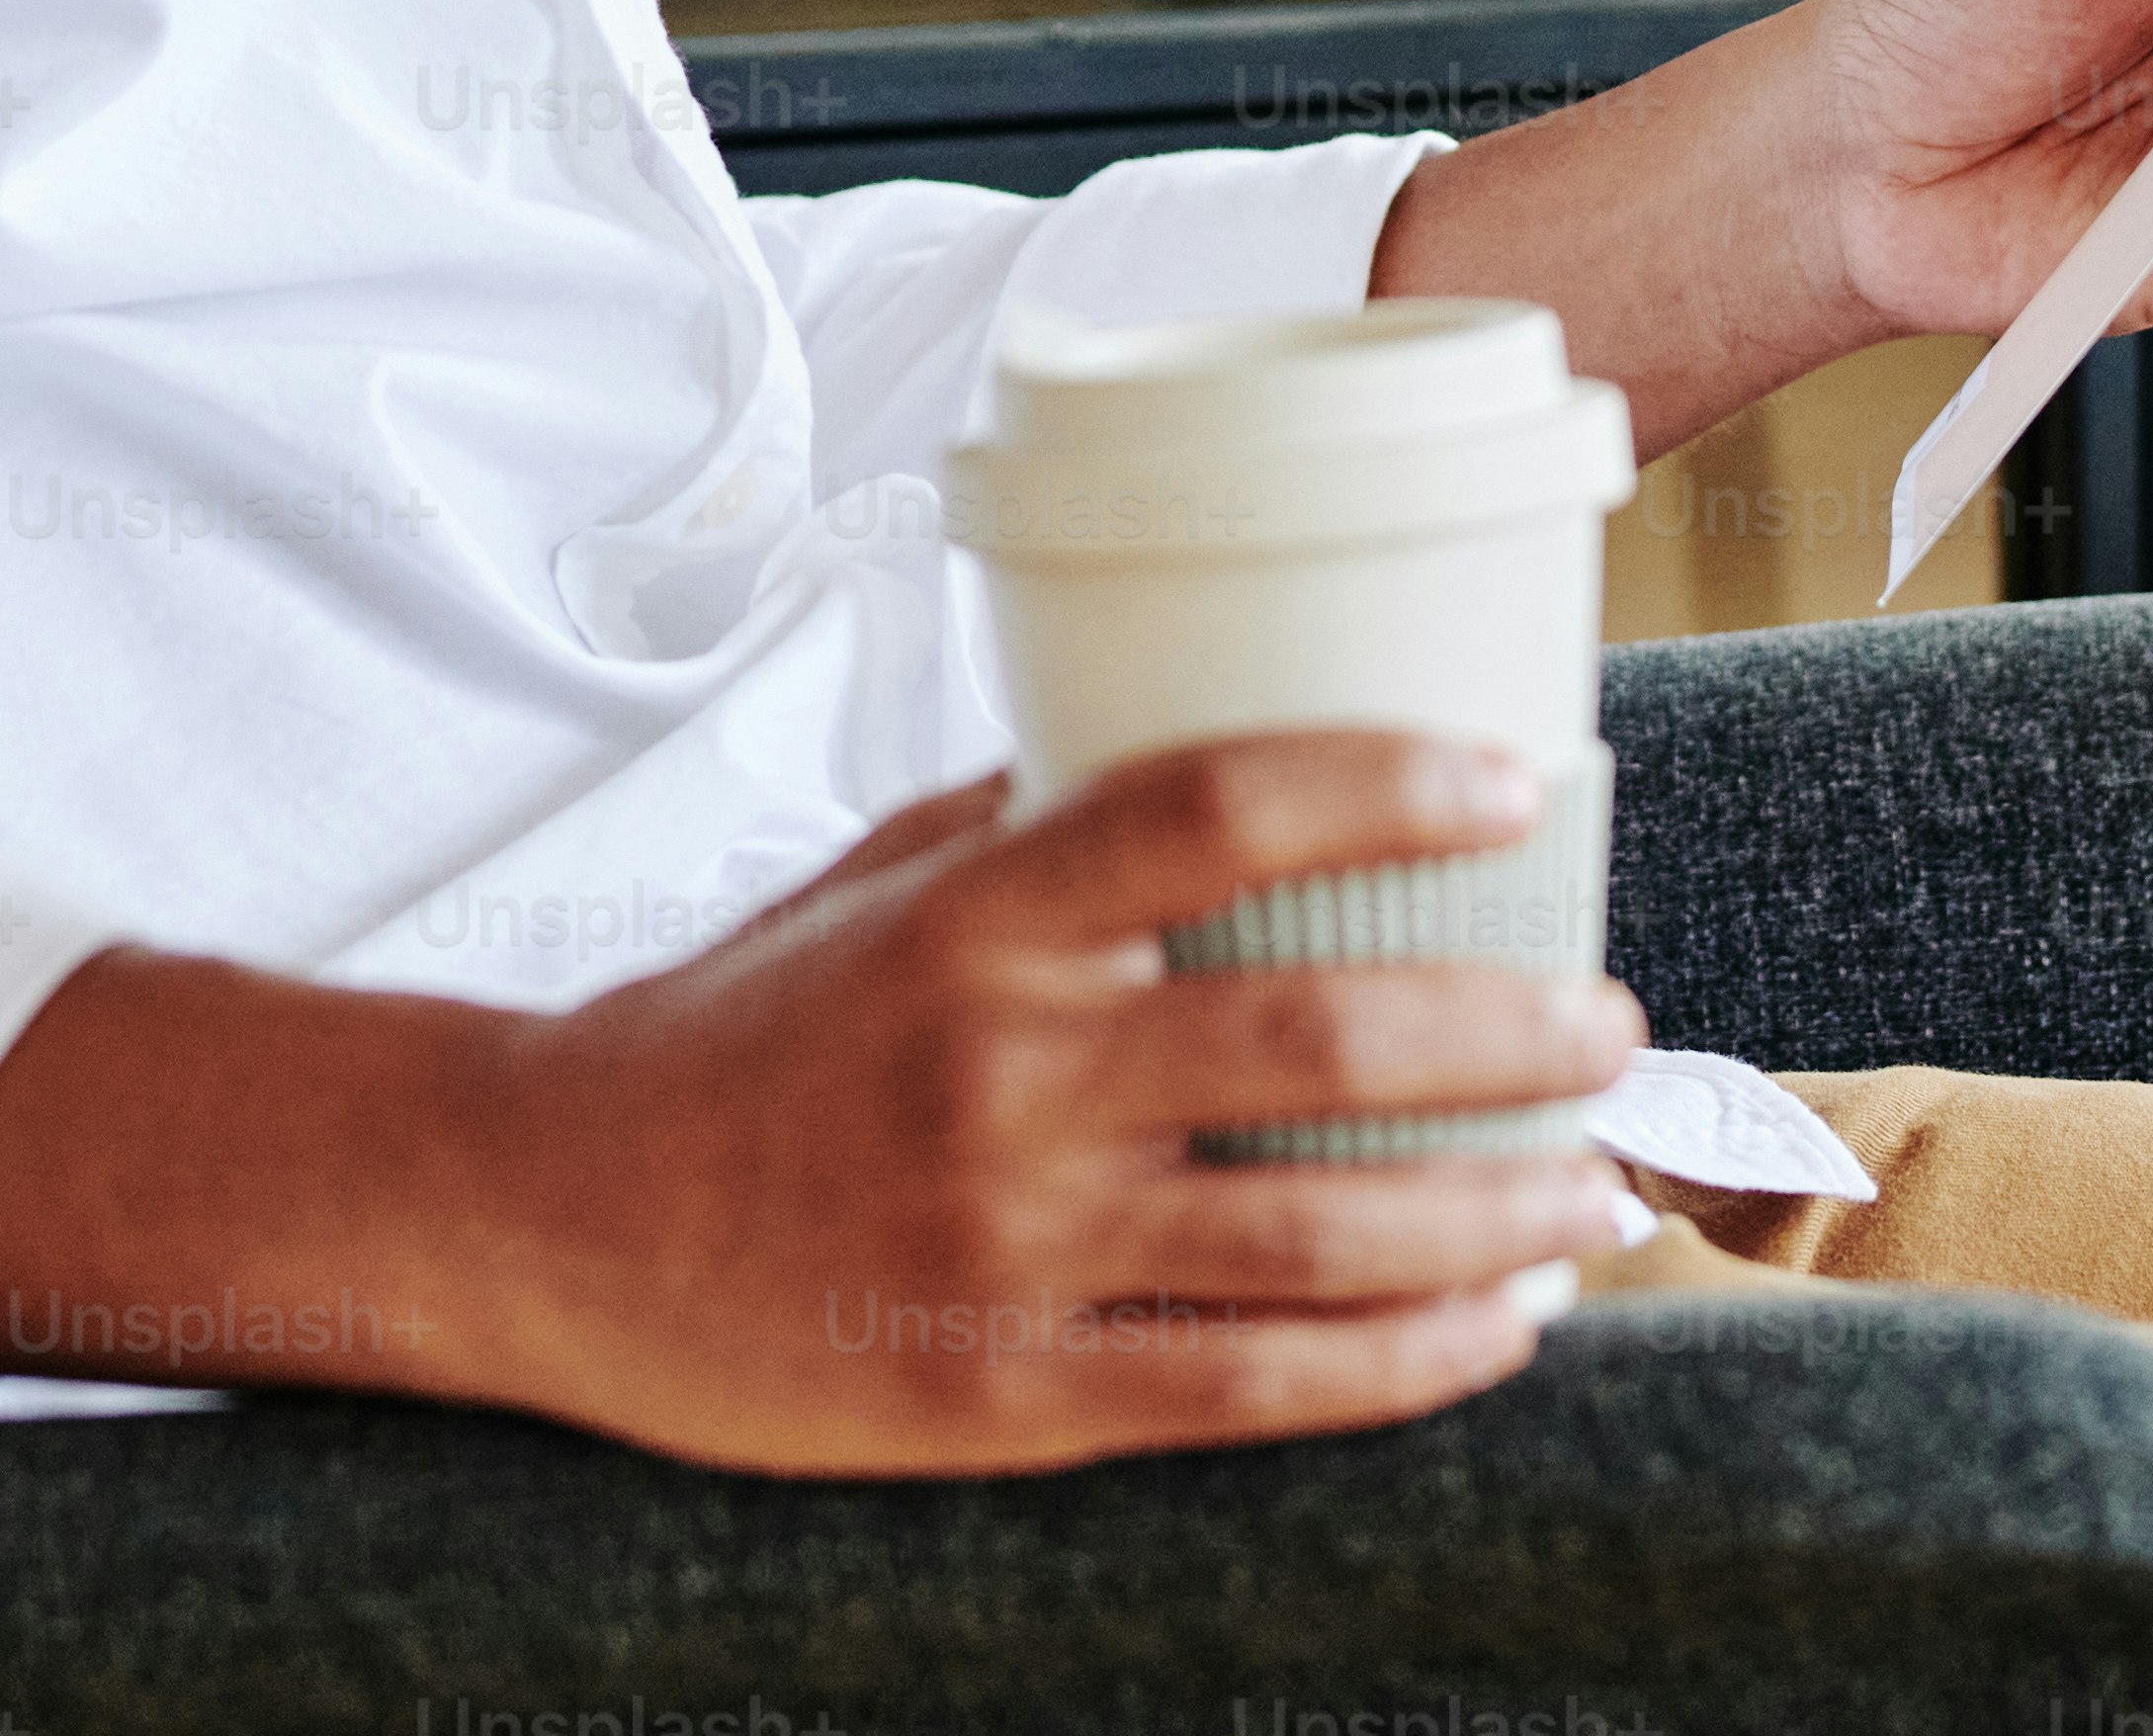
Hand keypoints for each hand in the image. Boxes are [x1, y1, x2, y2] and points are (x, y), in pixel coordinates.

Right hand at [442, 731, 1642, 1472]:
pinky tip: (1495, 1335)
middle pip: (1317, 1028)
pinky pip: (1246, 1385)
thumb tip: (1226, 757)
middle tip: (1611, 1026)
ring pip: (1316, 1229)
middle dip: (1509, 1032)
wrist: (542, 1219)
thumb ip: (1036, 829)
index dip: (1383, 784)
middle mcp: (1000, 1070)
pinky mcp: (999, 1394)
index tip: (1517, 784)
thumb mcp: (868, 885)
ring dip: (1498, 1213)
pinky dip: (1398, 1365)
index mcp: (972, 917)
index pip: (1213, 807)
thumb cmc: (730, 1031)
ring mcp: (1005, 1240)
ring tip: (1599, 1191)